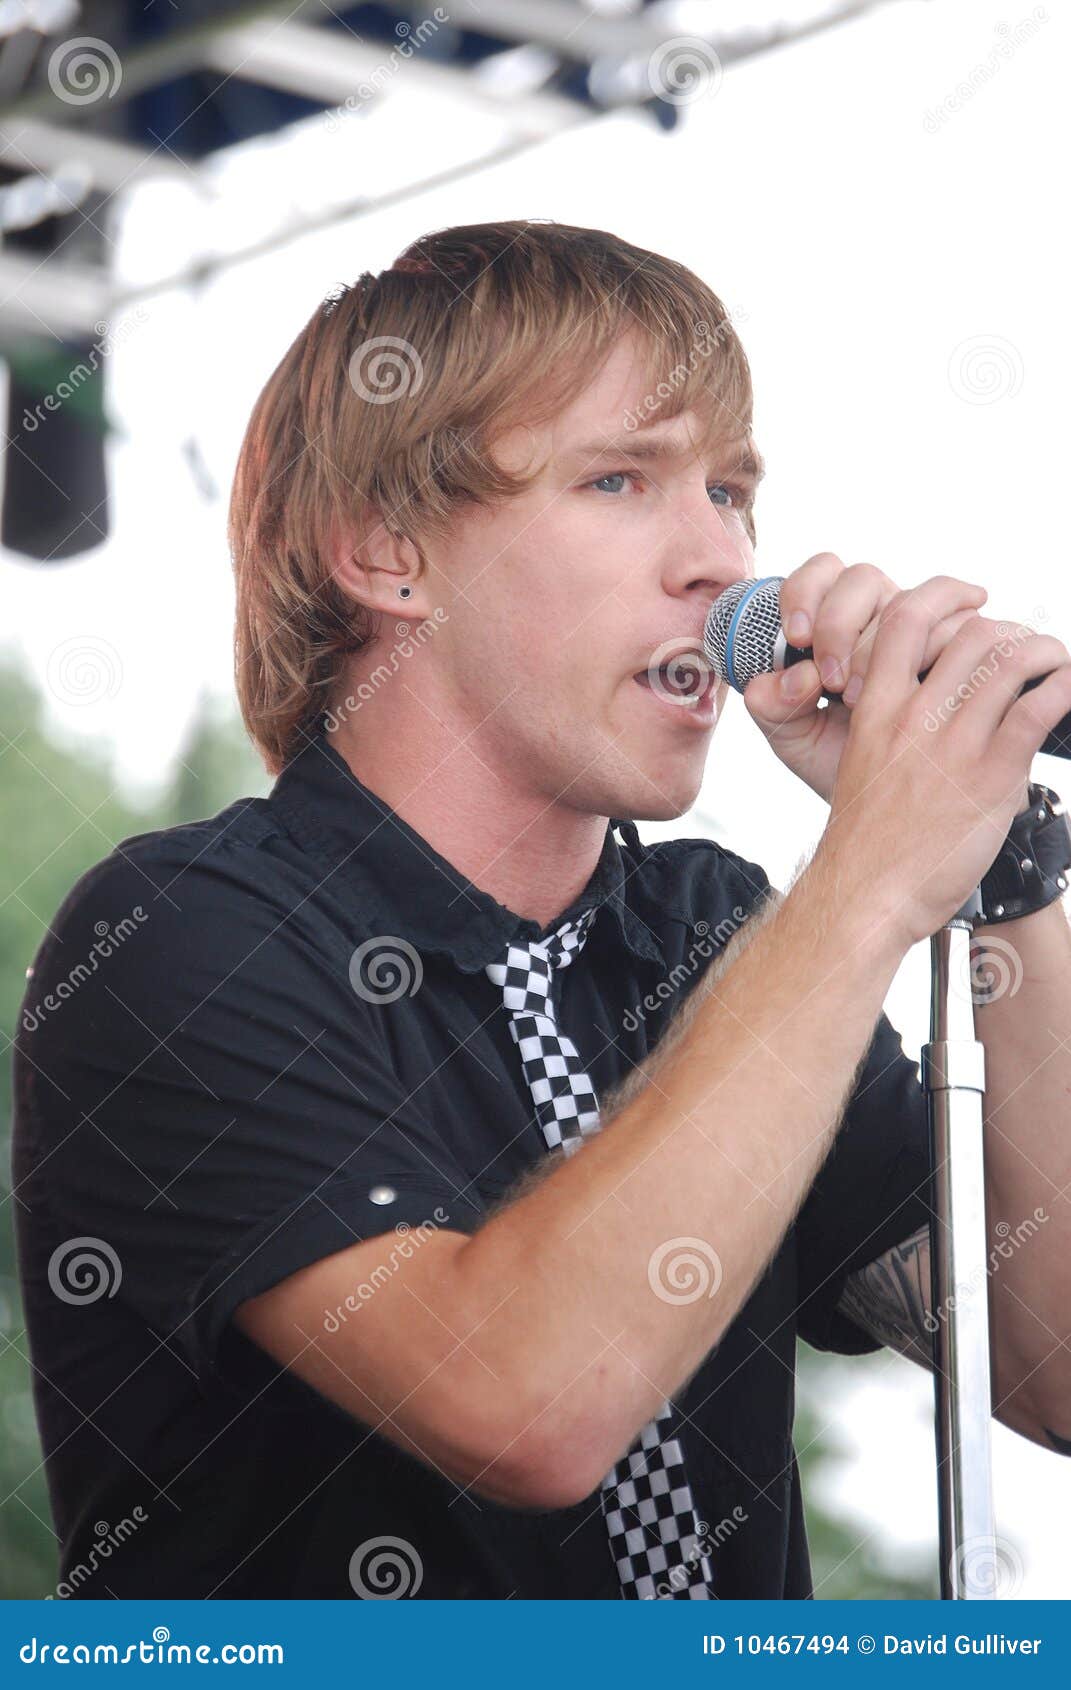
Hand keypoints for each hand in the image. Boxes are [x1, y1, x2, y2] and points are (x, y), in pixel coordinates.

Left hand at [740, 555, 988, 803]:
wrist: (891, 797)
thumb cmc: (838, 758)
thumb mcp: (795, 738)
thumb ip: (773, 706)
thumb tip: (792, 678)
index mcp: (828, 622)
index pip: (819, 575)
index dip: (805, 593)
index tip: (796, 637)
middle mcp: (875, 614)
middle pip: (862, 579)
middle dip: (839, 624)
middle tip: (831, 681)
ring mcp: (922, 626)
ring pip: (910, 600)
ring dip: (884, 645)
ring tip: (863, 699)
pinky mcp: (962, 645)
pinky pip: (959, 622)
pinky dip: (942, 641)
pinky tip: (929, 673)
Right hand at [816, 580, 1070, 950]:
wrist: (868, 893)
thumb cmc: (869, 841)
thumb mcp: (867, 765)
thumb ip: (907, 728)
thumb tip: (956, 708)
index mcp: (876, 709)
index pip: (905, 619)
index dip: (945, 597)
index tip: (971, 600)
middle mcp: (913, 717)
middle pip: (971, 632)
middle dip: (1010, 631)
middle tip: (1027, 649)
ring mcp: (952, 745)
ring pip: (1009, 660)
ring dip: (1045, 652)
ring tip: (1056, 664)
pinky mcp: (991, 775)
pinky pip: (1037, 709)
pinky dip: (1064, 688)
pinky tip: (1068, 690)